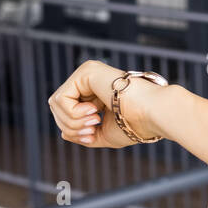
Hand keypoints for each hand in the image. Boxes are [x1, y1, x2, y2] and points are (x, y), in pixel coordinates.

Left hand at [46, 59, 163, 148]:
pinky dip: (73, 113)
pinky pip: (60, 98)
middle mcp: (89, 79)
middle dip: (70, 126)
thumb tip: (63, 134)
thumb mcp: (104, 134)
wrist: (152, 113)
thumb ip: (84, 134)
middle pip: (57, 107)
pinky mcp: (86, 71)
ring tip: (95, 121)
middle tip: (91, 130)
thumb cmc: (135, 124)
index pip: (66, 111)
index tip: (91, 136)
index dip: (72, 129)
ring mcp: (87, 72)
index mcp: (95, 91)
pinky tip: (95, 112)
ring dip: (72, 121)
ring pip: (55, 103)